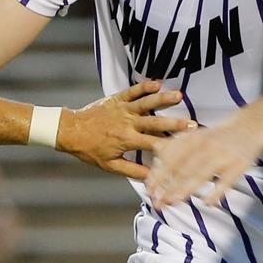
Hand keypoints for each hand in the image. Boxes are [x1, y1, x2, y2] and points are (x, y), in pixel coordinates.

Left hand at [57, 81, 193, 178]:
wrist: (69, 130)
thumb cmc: (89, 150)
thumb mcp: (110, 165)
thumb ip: (132, 171)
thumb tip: (152, 179)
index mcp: (127, 140)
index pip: (153, 144)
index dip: (171, 147)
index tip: (187, 149)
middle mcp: (127, 122)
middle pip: (155, 122)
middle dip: (175, 124)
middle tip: (192, 124)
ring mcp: (122, 108)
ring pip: (146, 102)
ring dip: (163, 99)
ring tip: (179, 96)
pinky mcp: (116, 99)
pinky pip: (132, 91)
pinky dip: (145, 86)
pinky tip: (158, 83)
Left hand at [145, 116, 262, 207]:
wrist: (251, 126)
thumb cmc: (218, 136)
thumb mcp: (196, 135)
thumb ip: (176, 144)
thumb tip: (155, 151)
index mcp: (194, 139)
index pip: (171, 158)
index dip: (158, 174)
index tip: (148, 189)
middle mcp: (206, 146)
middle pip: (183, 169)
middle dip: (168, 186)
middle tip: (157, 203)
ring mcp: (223, 156)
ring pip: (201, 175)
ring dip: (184, 189)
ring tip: (172, 202)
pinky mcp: (239, 165)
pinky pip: (227, 180)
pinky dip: (217, 191)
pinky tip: (207, 203)